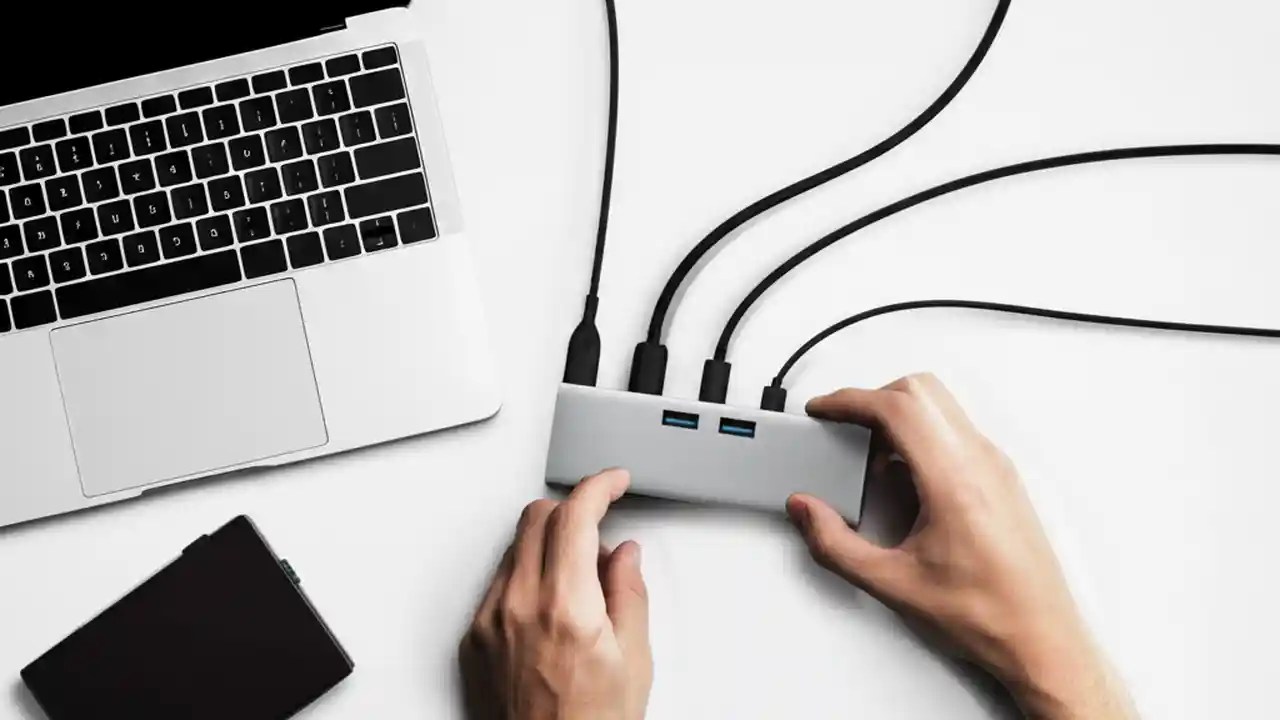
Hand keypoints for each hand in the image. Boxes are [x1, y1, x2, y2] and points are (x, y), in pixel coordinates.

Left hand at [461, 469, 650, 719]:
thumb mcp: (634, 662)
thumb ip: (629, 594)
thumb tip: (624, 554)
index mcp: (566, 607)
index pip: (576, 516)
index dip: (599, 487)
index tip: (613, 482)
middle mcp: (519, 605)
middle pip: (538, 517)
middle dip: (573, 511)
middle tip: (601, 529)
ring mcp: (490, 620)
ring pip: (515, 547)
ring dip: (549, 544)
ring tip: (580, 583)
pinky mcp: (473, 637)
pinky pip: (498, 582)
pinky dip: (526, 576)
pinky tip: (552, 607)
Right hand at [788, 374, 1134, 719]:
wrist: (1042, 640)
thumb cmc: (987, 615)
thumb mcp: (893, 585)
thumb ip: (835, 546)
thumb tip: (807, 511)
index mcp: (955, 480)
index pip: (898, 407)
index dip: (850, 400)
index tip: (823, 410)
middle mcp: (981, 462)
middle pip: (920, 391)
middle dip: (872, 400)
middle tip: (842, 430)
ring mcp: (996, 467)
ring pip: (939, 407)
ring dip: (898, 419)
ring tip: (871, 465)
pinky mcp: (1000, 478)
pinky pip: (954, 433)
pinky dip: (920, 439)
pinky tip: (903, 485)